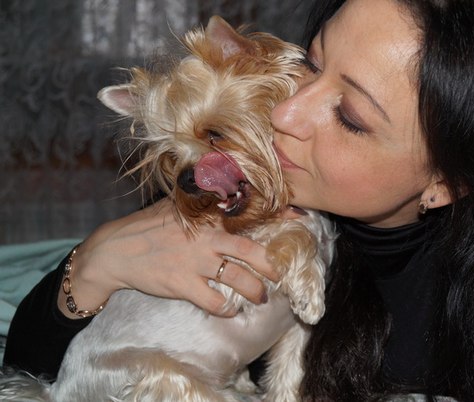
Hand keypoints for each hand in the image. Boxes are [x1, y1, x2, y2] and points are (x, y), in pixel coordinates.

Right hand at [58, 199, 277, 317]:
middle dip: (272, 264)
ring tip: (261, 296)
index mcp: (206, 217)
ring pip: (238, 279)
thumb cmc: (147, 227)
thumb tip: (224, 195)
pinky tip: (230, 310)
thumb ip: (202, 203)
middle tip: (281, 273)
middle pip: (250, 250)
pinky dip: (226, 308)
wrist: (116, 251)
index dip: (276, 215)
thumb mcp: (176, 207)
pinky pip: (214, 301)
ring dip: (255, 290)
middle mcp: (206, 238)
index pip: (247, 214)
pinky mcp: (183, 284)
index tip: (298, 218)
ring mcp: (195, 262)